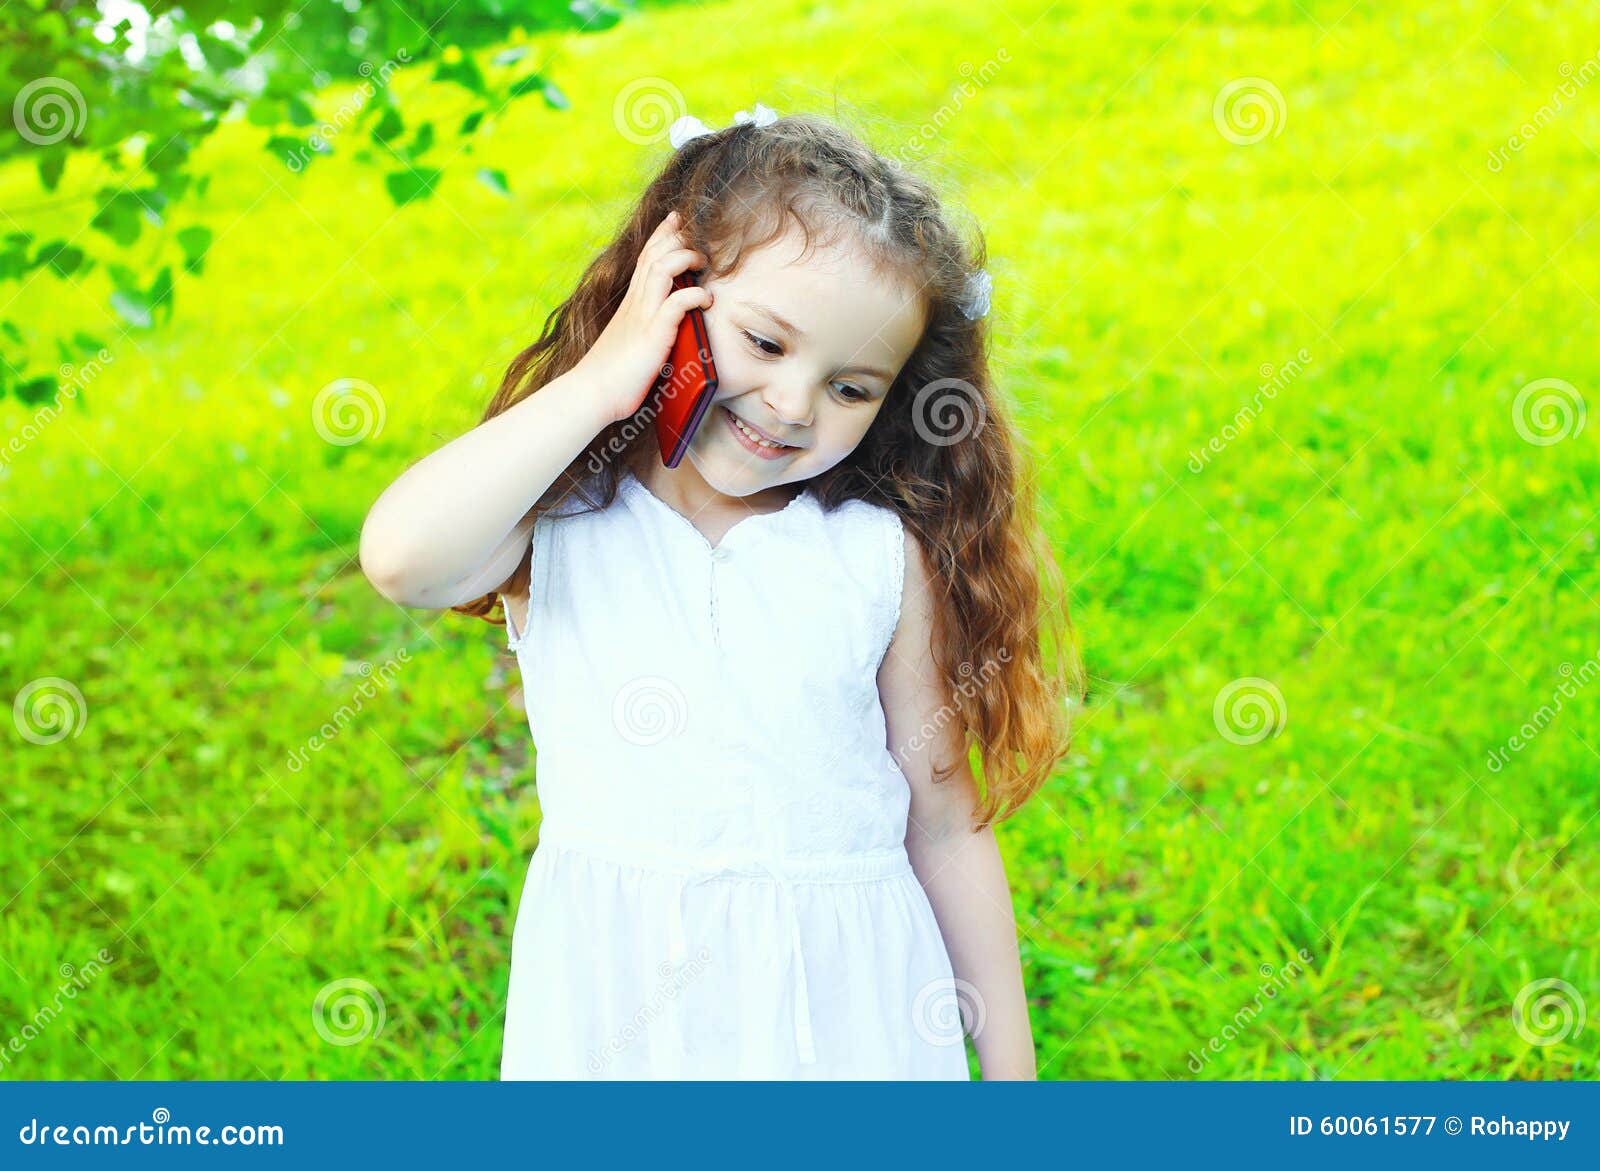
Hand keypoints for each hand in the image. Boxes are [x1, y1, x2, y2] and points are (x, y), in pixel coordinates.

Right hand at [576, 210, 713, 424]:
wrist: (591, 394)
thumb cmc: (611, 376)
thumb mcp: (630, 343)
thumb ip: (644, 328)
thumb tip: (663, 329)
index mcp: (630, 304)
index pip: (645, 258)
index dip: (661, 236)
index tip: (675, 220)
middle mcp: (635, 304)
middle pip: (654, 255)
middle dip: (674, 236)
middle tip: (692, 227)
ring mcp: (642, 318)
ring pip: (662, 270)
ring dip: (684, 258)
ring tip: (702, 260)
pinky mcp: (651, 336)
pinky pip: (674, 305)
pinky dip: (692, 296)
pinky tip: (706, 299)